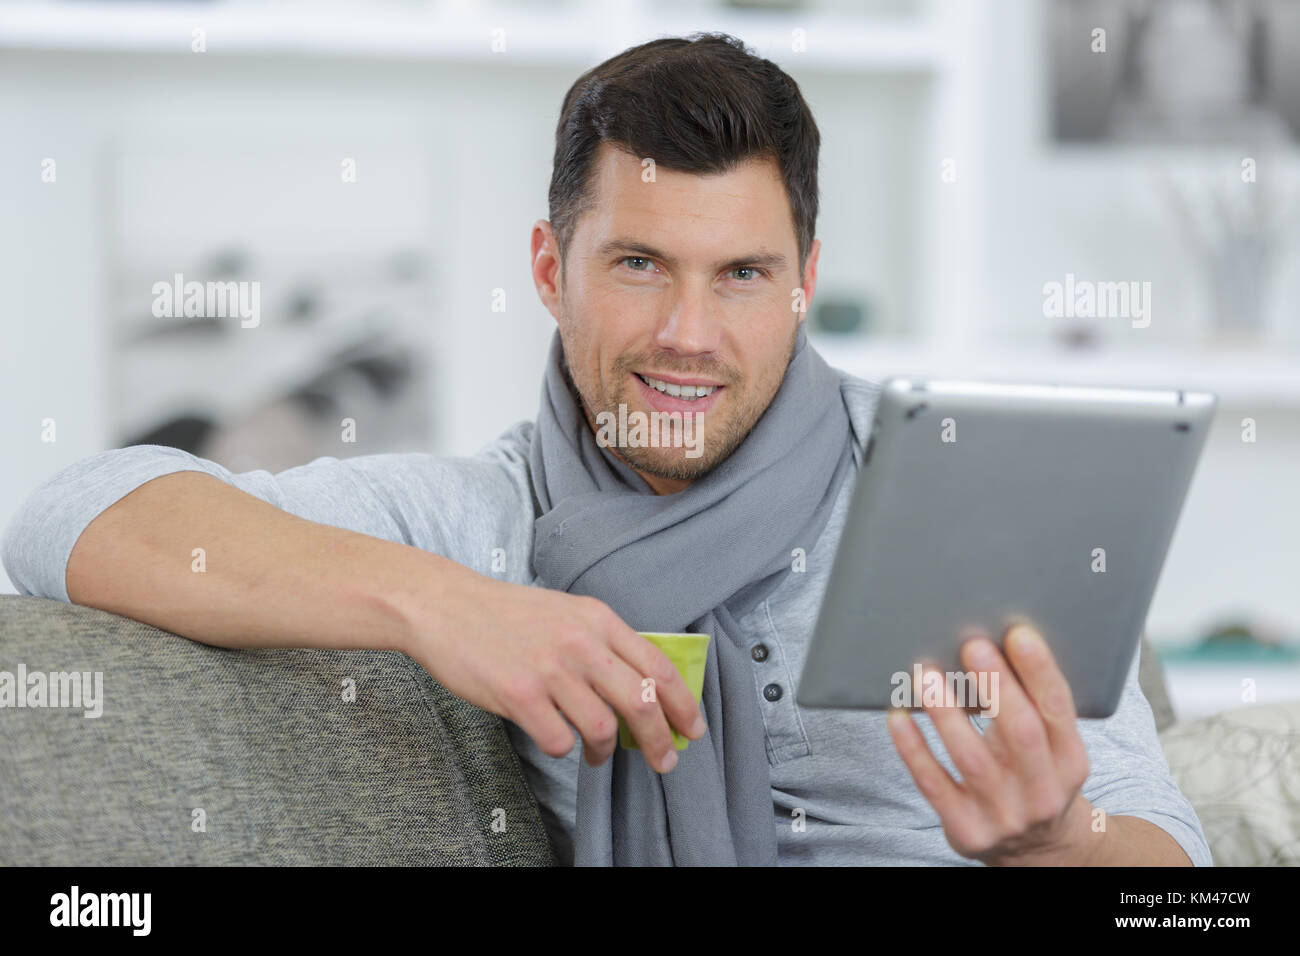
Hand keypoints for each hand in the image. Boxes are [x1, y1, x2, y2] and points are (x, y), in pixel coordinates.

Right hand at [397, 559, 705, 774]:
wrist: (445, 605)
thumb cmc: (505, 613)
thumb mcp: (566, 612)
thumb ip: (603, 642)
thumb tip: (642, 686)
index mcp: (598, 619)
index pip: (659, 666)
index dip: (683, 704)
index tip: (692, 728)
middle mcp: (581, 642)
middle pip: (642, 702)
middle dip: (660, 740)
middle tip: (663, 761)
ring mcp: (550, 669)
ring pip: (603, 727)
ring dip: (606, 750)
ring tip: (598, 754)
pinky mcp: (518, 695)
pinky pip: (559, 740)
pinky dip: (564, 749)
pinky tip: (556, 738)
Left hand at [885, 624, 1094, 864]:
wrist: (1036, 849)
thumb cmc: (1033, 775)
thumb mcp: (1050, 749)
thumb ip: (1030, 707)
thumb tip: (991, 644)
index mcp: (1070, 763)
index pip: (1058, 712)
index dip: (1040, 672)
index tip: (1018, 634)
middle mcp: (1043, 793)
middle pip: (1022, 734)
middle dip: (998, 686)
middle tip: (972, 645)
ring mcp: (1004, 816)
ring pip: (973, 760)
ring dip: (947, 713)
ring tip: (926, 675)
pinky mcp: (967, 830)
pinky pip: (934, 785)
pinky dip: (913, 748)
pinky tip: (899, 716)